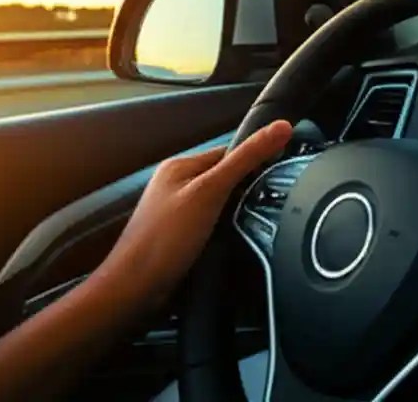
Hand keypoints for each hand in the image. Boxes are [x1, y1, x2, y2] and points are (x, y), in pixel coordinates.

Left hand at [93, 120, 293, 307]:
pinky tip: (238, 239)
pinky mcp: (181, 236)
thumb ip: (246, 159)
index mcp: (180, 166)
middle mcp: (176, 185)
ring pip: (221, 203)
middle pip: (226, 177)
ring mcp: (177, 212)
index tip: (282, 174)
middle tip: (272, 202)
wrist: (135, 290)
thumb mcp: (211, 191)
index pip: (230, 152)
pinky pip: (214, 224)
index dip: (256, 161)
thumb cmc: (167, 238)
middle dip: (248, 189)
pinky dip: (228, 229)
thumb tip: (282, 126)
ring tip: (258, 222)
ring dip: (239, 211)